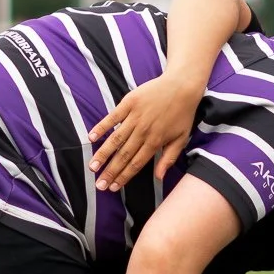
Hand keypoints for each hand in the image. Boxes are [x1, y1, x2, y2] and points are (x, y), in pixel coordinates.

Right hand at [90, 72, 204, 190]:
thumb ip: (168, 158)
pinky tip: (91, 137)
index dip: (123, 177)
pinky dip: (101, 127)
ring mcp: (135, 117)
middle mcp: (143, 132)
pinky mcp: (129, 103)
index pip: (136, 164)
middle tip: (99, 185)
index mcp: (155, 142)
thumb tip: (159, 177)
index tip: (113, 188)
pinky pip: (112, 117)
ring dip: (103, 154)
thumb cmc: (183, 113)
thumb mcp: (181, 139)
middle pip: (123, 156)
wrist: (182, 85)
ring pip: (115, 140)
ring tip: (92, 167)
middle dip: (110, 172)